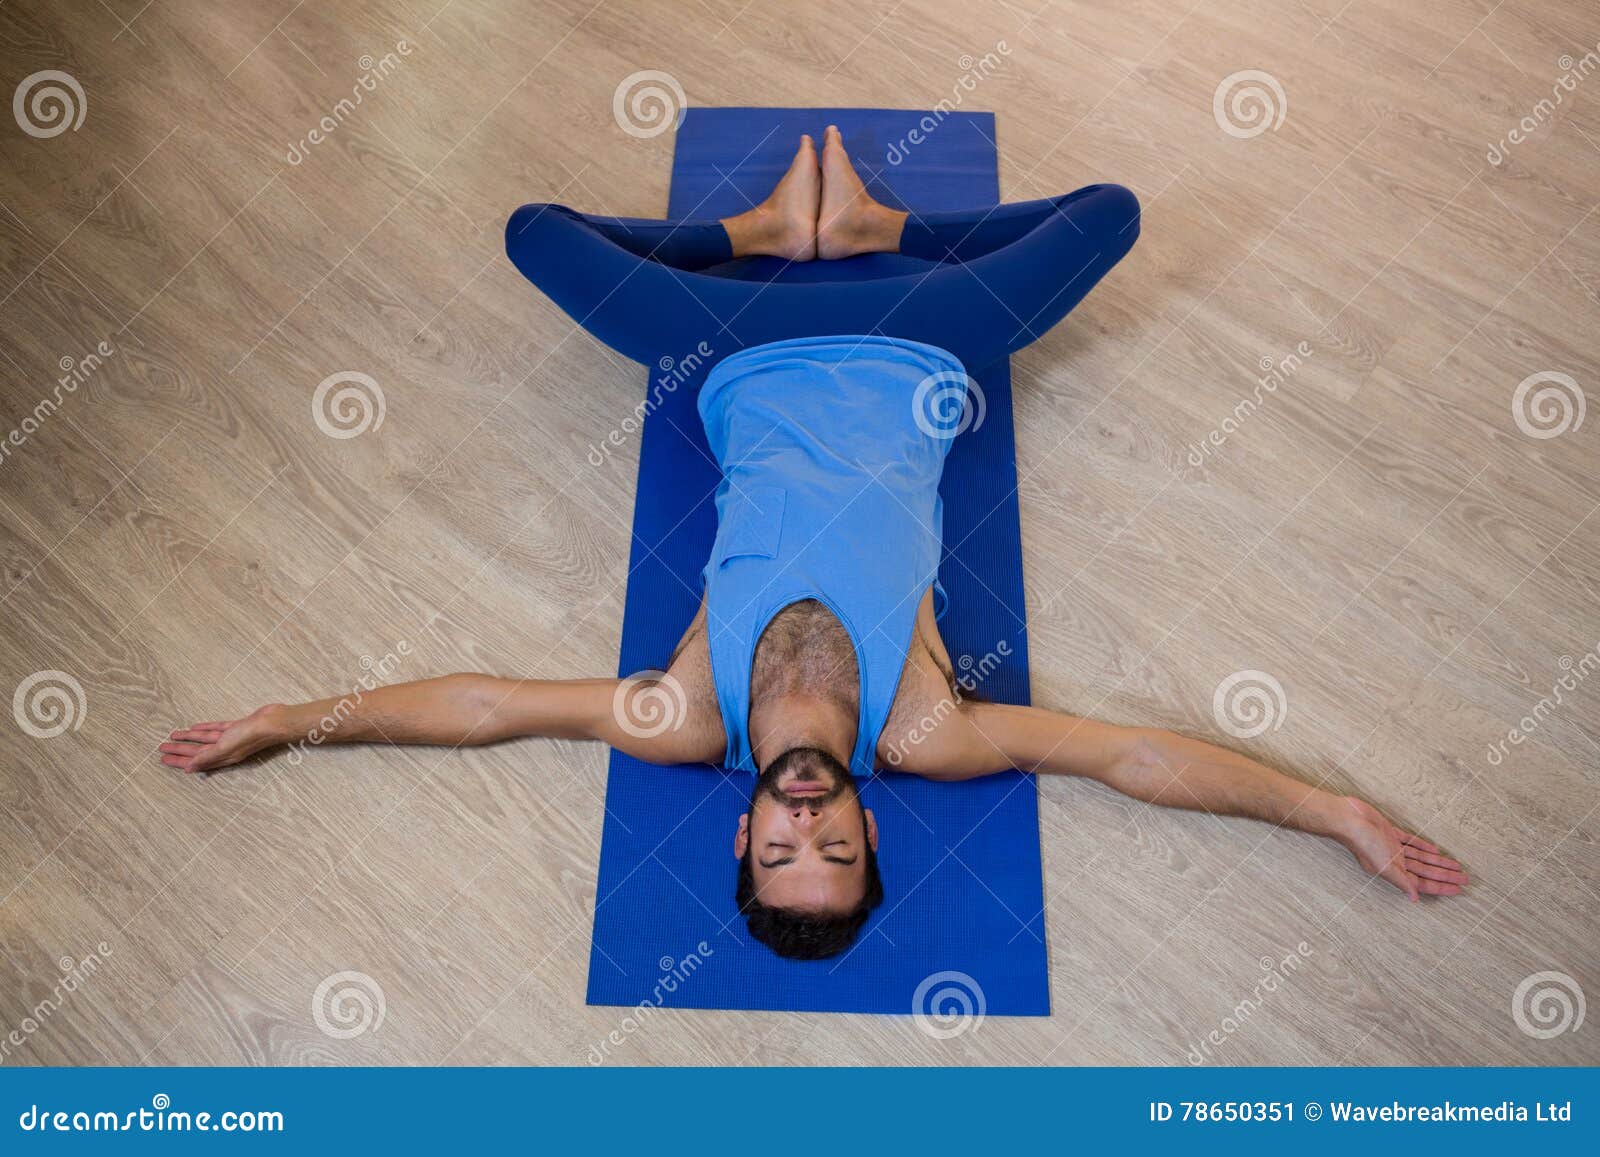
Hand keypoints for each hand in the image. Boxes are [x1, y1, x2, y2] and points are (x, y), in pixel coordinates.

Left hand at [159, 704, 284, 773]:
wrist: (273, 722)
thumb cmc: (250, 736)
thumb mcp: (225, 748)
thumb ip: (207, 757)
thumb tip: (188, 769)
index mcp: (222, 756)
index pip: (195, 760)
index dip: (178, 760)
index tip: (163, 759)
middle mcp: (225, 749)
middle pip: (197, 751)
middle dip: (179, 750)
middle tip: (162, 748)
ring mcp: (230, 738)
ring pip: (204, 739)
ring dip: (189, 738)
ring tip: (173, 736)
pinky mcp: (236, 727)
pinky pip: (216, 729)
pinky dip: (205, 728)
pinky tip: (195, 727)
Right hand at [1339, 796, 1467, 900]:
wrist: (1349, 819)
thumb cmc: (1363, 843)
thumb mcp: (1384, 865)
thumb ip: (1401, 881)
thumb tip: (1414, 899)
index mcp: (1393, 871)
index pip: (1422, 883)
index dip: (1441, 886)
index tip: (1458, 889)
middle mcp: (1394, 861)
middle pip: (1425, 871)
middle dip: (1445, 875)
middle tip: (1464, 878)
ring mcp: (1393, 847)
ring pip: (1421, 857)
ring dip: (1438, 862)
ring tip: (1456, 866)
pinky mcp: (1390, 833)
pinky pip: (1411, 842)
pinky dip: (1423, 846)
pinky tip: (1434, 849)